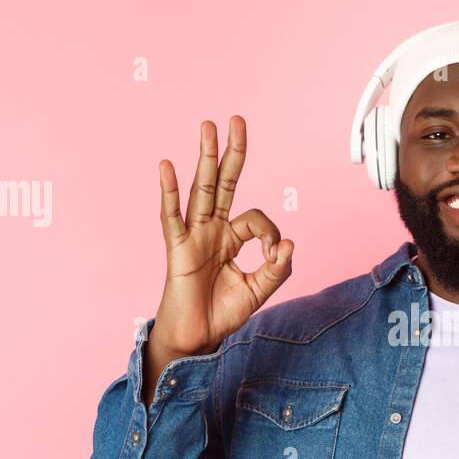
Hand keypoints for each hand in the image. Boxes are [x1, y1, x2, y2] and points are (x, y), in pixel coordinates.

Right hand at [151, 117, 293, 356]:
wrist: (197, 338)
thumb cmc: (223, 313)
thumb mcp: (259, 290)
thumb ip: (277, 269)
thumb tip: (290, 244)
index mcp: (232, 238)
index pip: (256, 219)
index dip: (270, 233)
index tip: (276, 254)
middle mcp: (212, 230)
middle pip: (223, 183)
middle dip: (231, 153)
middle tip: (236, 119)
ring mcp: (193, 236)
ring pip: (201, 190)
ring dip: (205, 158)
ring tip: (208, 126)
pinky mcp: (177, 249)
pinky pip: (172, 217)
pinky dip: (169, 192)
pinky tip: (167, 166)